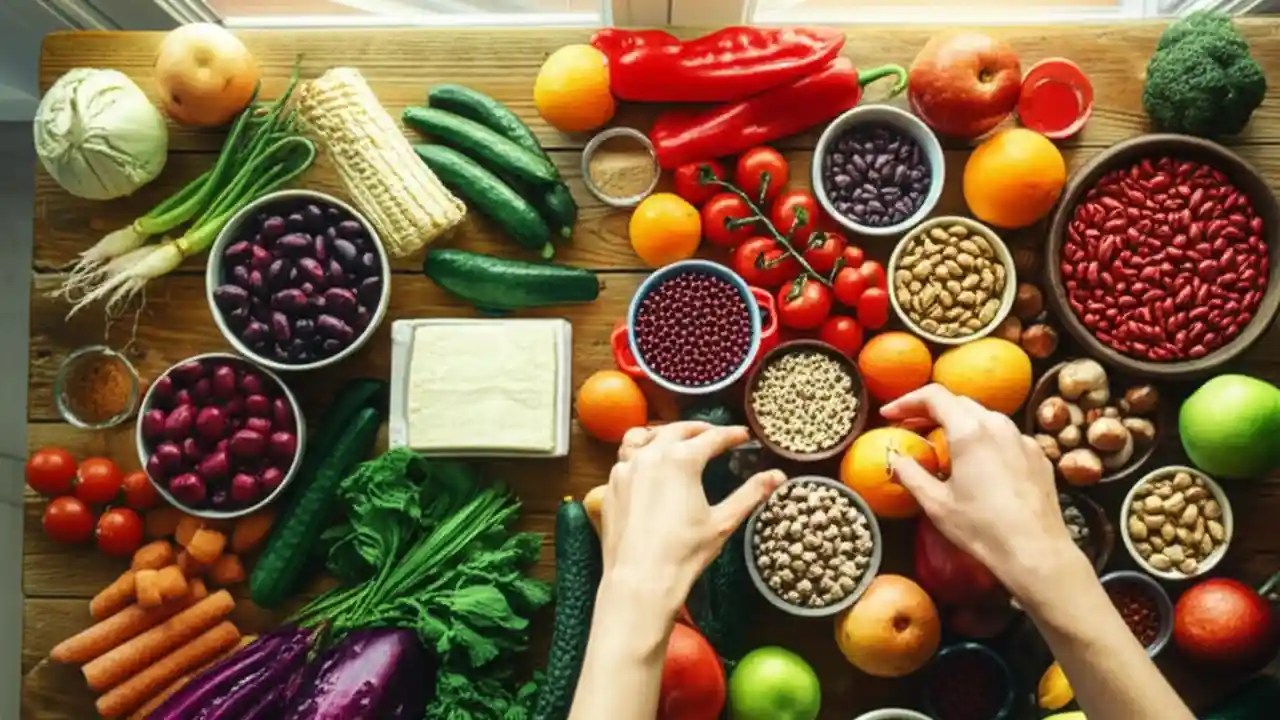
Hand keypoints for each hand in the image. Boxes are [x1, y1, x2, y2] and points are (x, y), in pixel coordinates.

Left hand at [601, 422, 784, 611]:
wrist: (639, 579)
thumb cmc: (685, 552)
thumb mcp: (723, 522)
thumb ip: (751, 494)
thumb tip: (778, 475)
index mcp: (682, 459)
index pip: (712, 438)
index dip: (731, 435)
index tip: (743, 436)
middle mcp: (651, 455)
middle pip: (677, 430)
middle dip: (699, 429)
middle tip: (714, 434)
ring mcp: (626, 468)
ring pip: (644, 437)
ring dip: (664, 433)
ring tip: (677, 440)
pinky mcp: (611, 484)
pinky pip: (626, 457)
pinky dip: (641, 453)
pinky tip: (649, 466)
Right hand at [881, 385, 1078, 599]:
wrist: (1036, 552)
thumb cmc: (981, 528)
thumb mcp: (936, 504)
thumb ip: (910, 474)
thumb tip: (895, 458)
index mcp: (969, 431)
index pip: (934, 396)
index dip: (907, 401)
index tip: (889, 415)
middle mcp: (998, 425)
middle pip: (959, 403)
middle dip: (931, 410)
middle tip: (911, 428)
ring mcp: (1023, 439)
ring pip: (985, 418)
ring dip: (959, 424)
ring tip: (943, 446)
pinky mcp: (1039, 455)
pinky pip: (1006, 437)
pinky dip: (985, 440)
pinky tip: (979, 465)